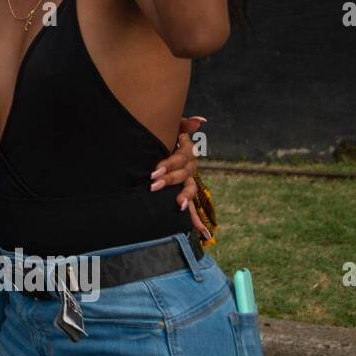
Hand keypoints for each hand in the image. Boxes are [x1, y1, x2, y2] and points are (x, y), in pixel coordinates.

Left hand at [150, 115, 207, 237]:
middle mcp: (189, 168)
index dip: (169, 165)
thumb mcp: (171, 128)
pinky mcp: (184, 193)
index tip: (155, 171)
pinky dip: (196, 221)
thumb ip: (182, 124)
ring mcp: (188, 181)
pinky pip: (193, 207)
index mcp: (185, 152)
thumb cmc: (163, 136)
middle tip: (153, 185)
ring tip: (180, 206)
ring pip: (190, 190)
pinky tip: (202, 234)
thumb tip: (201, 121)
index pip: (181, 159)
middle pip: (184, 175)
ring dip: (186, 198)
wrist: (157, 148)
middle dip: (169, 181)